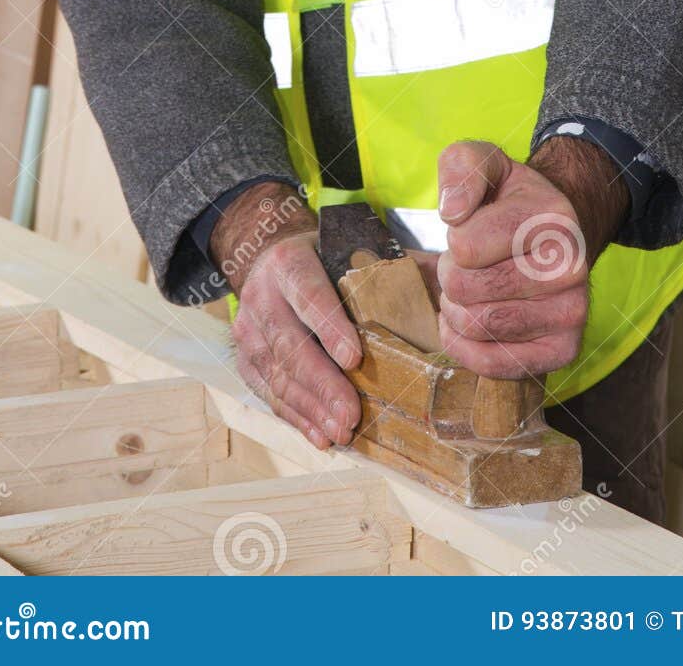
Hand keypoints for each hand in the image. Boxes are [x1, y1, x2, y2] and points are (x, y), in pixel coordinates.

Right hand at [215, 184, 362, 451]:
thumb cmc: (319, 257)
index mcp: (289, 262)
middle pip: (291, 345)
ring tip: (341, 431)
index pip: (309, 296)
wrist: (263, 256)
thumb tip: (439, 286)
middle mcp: (261, 295)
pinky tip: (319, 434)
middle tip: (351, 415)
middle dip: (323, 385)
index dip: (331, 328)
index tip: (355, 360)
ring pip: (278, 375)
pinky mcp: (244, 358)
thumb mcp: (341, 248)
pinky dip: (296, 417)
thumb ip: (382, 266)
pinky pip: (268, 393)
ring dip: (311, 408)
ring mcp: (248, 330)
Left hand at [436, 137, 627, 379]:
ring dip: (457, 308)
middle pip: (465, 290)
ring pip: (475, 326)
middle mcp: (573, 268)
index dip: (455, 239)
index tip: (472, 230)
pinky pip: (490, 364)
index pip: (465, 248)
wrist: (553, 234)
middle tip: (469, 264)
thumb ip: (461, 169)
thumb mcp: (483, 163)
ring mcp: (572, 314)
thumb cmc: (508, 200)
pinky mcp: (563, 352)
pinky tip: (470, 321)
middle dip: (452, 275)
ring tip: (474, 288)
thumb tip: (452, 211)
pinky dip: (464, 345)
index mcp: (554, 220)